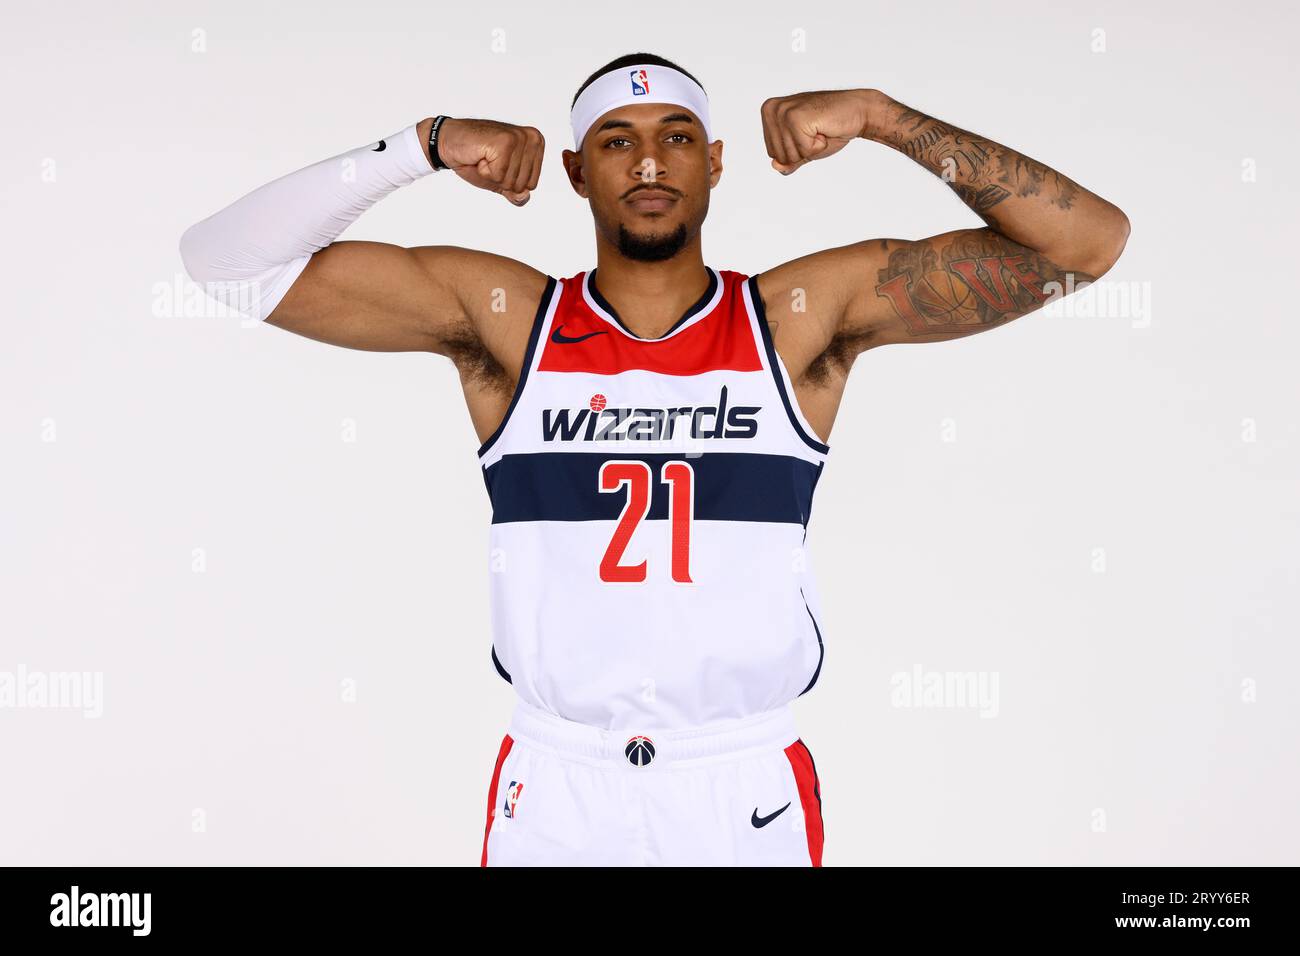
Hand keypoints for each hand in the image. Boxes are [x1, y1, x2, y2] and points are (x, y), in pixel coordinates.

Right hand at [435, 118, 543, 204]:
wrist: (449, 143)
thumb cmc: (476, 159)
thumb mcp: (501, 181)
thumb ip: (516, 192)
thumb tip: (524, 197)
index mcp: (537, 143)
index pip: (532, 184)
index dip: (509, 181)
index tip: (498, 164)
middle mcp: (532, 138)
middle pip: (522, 184)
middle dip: (501, 178)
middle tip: (489, 160)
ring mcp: (518, 138)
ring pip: (511, 181)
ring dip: (492, 174)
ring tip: (484, 156)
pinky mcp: (504, 142)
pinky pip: (498, 175)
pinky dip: (484, 170)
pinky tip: (480, 155)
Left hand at [759, 89, 877, 174]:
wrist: (857, 112)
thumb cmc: (830, 129)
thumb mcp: (804, 150)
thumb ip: (788, 161)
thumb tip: (775, 166)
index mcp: (768, 112)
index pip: (772, 153)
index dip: (795, 151)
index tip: (808, 133)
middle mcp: (771, 109)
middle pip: (779, 156)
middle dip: (802, 151)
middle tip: (816, 131)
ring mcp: (783, 112)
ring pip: (790, 155)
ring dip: (811, 148)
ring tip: (820, 129)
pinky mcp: (796, 117)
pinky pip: (803, 150)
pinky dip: (818, 146)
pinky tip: (824, 128)